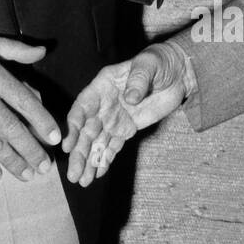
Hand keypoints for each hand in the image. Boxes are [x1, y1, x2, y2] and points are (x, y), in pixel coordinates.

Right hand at [62, 44, 191, 184]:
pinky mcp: (126, 129)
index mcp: (102, 86)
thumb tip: (130, 99)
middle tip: (72, 174)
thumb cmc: (159, 62)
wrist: (177, 73)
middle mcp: (103, 104)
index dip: (73, 126)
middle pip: (86, 131)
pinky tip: (97, 174)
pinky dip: (105, 160)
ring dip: (88, 161)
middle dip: (79, 152)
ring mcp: (113, 118)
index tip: (67, 144)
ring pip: (97, 142)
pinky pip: (113, 147)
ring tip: (81, 181)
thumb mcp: (149, 65)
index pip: (82, 108)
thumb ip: (138, 80)